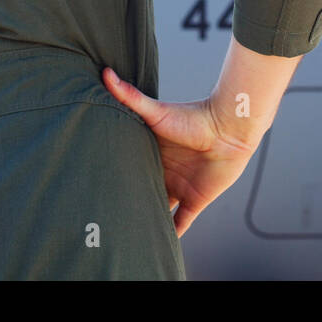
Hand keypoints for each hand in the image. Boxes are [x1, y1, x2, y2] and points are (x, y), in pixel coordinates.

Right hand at [102, 68, 255, 236]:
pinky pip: (181, 223)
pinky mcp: (196, 200)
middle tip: (104, 219)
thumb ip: (130, 96)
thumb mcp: (155, 111)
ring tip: (126, 237)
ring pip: (159, 210)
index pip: (128, 171)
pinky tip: (159, 248)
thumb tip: (105, 72)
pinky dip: (171, 235)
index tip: (91, 190)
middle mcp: (163, 172)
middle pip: (141, 192)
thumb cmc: (193, 116)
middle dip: (128, 204)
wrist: (229, 129)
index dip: (112, 181)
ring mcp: (179, 188)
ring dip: (147, 221)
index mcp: (151, 154)